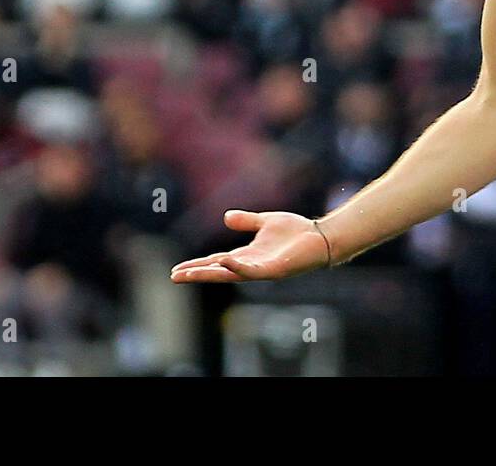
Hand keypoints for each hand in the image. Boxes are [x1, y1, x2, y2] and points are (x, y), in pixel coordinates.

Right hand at [170, 210, 330, 282]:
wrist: (321, 238)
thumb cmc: (297, 232)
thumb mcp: (266, 222)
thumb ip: (247, 221)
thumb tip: (226, 217)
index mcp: (247, 255)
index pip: (217, 262)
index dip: (198, 265)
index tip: (177, 270)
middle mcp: (251, 265)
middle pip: (218, 271)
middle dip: (197, 274)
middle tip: (174, 277)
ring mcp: (262, 270)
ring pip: (231, 274)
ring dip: (210, 273)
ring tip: (189, 273)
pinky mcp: (274, 270)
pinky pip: (252, 270)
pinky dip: (238, 266)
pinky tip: (225, 260)